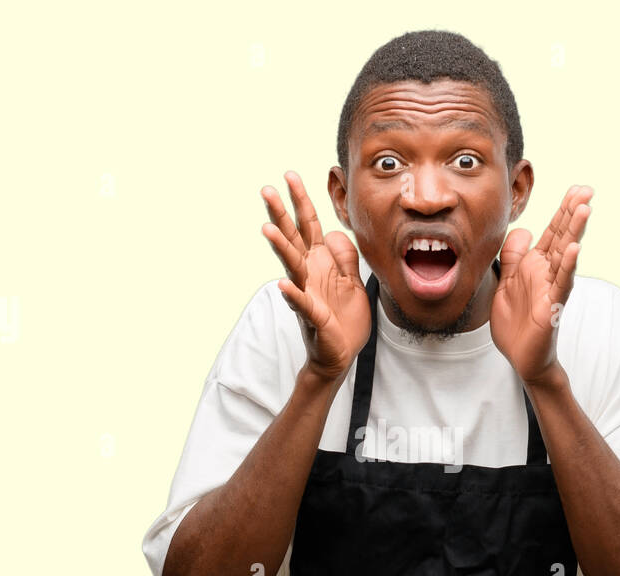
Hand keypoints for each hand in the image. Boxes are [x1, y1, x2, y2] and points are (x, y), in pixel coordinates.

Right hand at [261, 171, 370, 381]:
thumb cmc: (344, 320)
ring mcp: (307, 293)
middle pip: (293, 238)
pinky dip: (293, 294)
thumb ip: (346, 258)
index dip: (301, 201)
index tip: (290, 175)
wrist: (341, 354)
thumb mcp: (353, 281)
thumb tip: (336, 233)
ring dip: (280, 248)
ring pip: (291, 266)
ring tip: (267, 230)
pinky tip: (284, 285)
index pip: (309, 225)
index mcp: (320, 262)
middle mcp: (309, 274)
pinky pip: (302, 303)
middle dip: (280, 214)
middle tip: (266, 189)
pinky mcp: (313, 316)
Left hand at [489, 184, 592, 383]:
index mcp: (536, 266)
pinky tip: (574, 249)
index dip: (562, 211)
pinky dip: (568, 266)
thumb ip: (513, 257)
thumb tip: (521, 230)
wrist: (521, 357)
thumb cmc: (516, 324)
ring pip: (565, 256)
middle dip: (573, 213)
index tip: (576, 189)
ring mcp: (552, 289)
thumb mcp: (506, 282)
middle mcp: (547, 273)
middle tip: (587, 189)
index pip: (552, 233)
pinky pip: (561, 284)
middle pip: (561, 237)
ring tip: (586, 208)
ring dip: (574, 232)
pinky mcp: (552, 307)